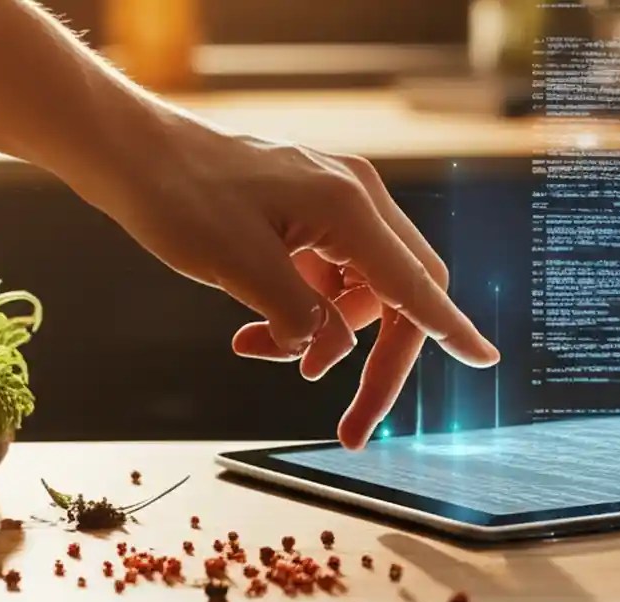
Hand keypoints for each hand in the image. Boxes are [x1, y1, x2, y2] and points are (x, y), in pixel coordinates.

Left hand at [77, 105, 498, 448]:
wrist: (135, 157)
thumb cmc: (180, 198)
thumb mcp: (238, 267)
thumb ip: (298, 315)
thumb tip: (330, 350)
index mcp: (348, 206)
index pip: (415, 282)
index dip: (449, 329)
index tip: (484, 361)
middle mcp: (356, 201)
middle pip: (401, 296)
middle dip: (377, 361)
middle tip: (352, 426)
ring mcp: (336, 209)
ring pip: (362, 296)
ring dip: (326, 338)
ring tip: (261, 351)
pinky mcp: (313, 221)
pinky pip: (331, 284)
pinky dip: (305, 316)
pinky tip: (255, 334)